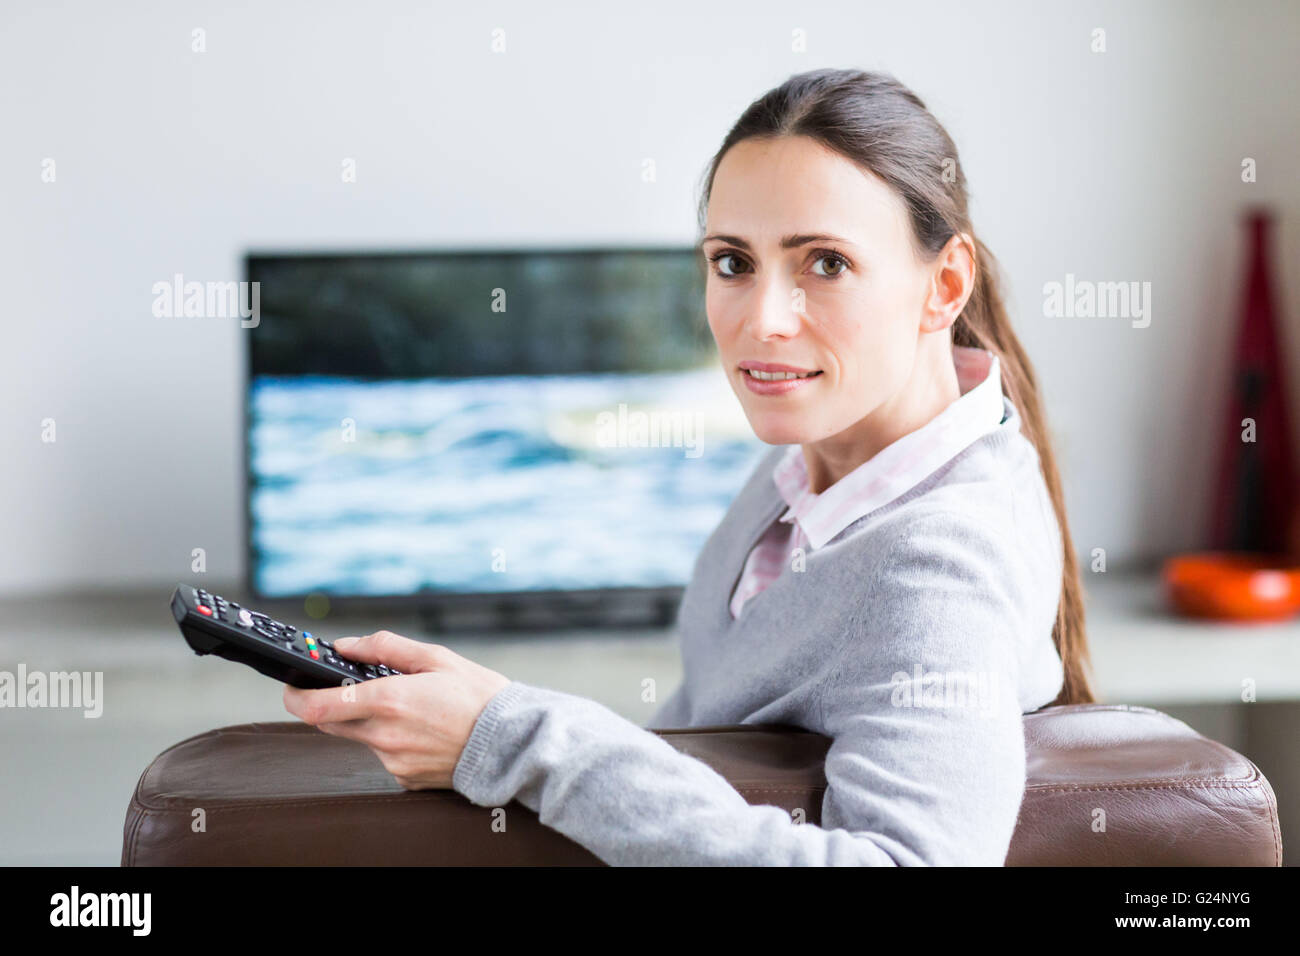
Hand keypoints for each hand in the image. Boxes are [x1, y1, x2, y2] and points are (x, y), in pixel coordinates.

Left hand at [283, 630, 510, 789]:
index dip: (294, 695)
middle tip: (357, 689)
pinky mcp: (404, 779)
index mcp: (388, 700)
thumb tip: (346, 645)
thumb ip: (384, 647)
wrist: (512, 743)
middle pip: (331, 723)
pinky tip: (425, 731)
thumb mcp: (436, 657)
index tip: (292, 685)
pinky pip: (385, 755)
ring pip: (362, 737)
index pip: (316, 707)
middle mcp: (384, 735)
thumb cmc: (480, 697)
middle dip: (335, 704)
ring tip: (415, 710)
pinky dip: (395, 741)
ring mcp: (393, 761)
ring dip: (374, 721)